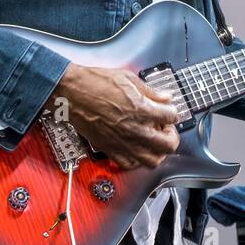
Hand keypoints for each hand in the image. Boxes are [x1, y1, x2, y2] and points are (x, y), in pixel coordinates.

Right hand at [50, 62, 179, 168]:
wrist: (72, 93)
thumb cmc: (96, 83)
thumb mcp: (129, 79)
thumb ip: (150, 91)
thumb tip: (165, 97)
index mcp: (143, 109)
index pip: (172, 117)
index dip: (172, 112)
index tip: (168, 110)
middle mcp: (136, 130)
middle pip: (168, 144)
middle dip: (171, 135)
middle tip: (166, 128)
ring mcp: (123, 142)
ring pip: (153, 160)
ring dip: (157, 151)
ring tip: (153, 141)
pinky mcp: (110, 149)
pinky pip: (130, 164)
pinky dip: (137, 160)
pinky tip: (136, 148)